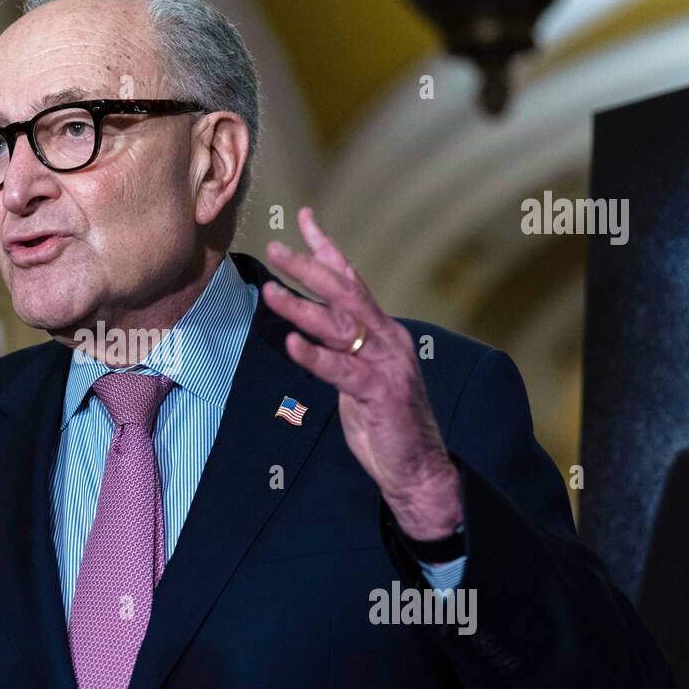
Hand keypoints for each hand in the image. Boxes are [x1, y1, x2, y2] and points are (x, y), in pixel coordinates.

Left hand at [262, 207, 462, 540]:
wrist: (419, 469)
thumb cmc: (386, 423)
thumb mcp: (360, 376)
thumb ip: (343, 349)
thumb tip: (312, 328)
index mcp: (383, 332)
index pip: (352, 281)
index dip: (327, 249)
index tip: (305, 219)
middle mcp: (387, 340)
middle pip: (344, 293)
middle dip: (309, 268)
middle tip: (276, 249)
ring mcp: (386, 365)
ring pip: (339, 326)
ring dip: (302, 307)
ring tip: (269, 291)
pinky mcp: (380, 393)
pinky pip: (342, 370)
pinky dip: (315, 357)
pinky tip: (292, 345)